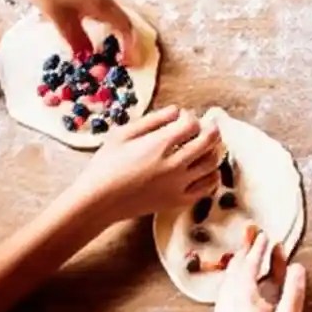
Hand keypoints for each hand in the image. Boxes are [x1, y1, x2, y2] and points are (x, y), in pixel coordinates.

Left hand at [16, 0, 136, 58]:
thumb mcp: (60, 19)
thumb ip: (76, 40)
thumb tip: (88, 60)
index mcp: (101, 5)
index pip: (125, 27)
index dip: (130, 46)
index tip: (129, 62)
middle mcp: (106, 1)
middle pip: (126, 24)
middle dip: (130, 44)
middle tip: (127, 62)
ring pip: (119, 19)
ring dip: (122, 37)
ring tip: (118, 55)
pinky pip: (111, 16)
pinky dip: (113, 30)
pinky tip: (103, 39)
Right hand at [74, 106, 221, 221]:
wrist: (98, 201)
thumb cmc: (106, 165)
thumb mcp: (123, 134)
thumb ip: (153, 119)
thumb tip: (177, 110)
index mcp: (159, 145)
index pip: (192, 124)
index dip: (191, 116)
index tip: (183, 116)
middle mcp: (174, 165)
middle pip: (208, 141)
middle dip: (211, 129)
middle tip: (208, 126)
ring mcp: (178, 185)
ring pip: (211, 164)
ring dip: (213, 151)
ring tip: (206, 146)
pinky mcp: (178, 202)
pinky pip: (207, 188)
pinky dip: (211, 176)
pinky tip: (205, 170)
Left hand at [214, 232, 305, 311]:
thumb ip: (293, 291)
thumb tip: (296, 267)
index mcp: (243, 301)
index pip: (249, 266)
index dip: (258, 248)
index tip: (264, 236)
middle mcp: (227, 306)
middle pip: (234, 271)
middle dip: (245, 253)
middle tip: (254, 238)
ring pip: (227, 283)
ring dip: (238, 267)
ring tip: (248, 257)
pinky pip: (224, 295)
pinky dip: (233, 282)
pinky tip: (241, 285)